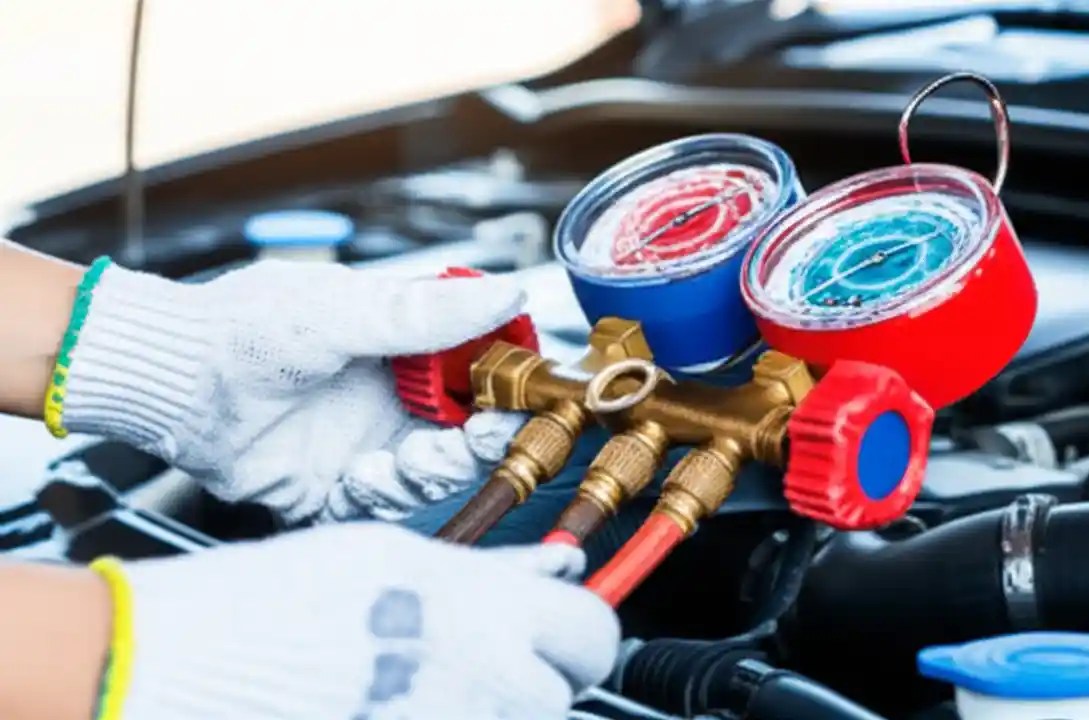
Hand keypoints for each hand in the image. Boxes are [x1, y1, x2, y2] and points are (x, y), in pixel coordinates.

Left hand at [56, 259, 527, 523]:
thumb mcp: (346, 311)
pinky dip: (379, 499)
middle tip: (479, 436)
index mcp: (404, 350)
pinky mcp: (331, 490)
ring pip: (430, 476)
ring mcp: (364, 446)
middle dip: (478, 441)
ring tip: (403, 459)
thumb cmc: (250, 328)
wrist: (177, 381)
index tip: (522, 395)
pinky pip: (378, 509)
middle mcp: (391, 401)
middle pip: (467, 434)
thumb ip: (429, 312)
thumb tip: (508, 291)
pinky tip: (359, 478)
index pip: (480, 373)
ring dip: (428, 471)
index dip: (506, 388)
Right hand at [103, 524, 619, 718]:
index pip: (595, 630)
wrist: (172, 666)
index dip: (576, 635)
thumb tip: (556, 566)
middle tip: (478, 666)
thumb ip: (488, 571)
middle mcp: (484, 675)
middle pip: (563, 693)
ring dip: (488, 709)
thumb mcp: (389, 557)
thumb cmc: (266, 603)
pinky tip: (393, 705)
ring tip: (416, 686)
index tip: (555, 638)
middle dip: (536, 682)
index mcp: (480, 603)